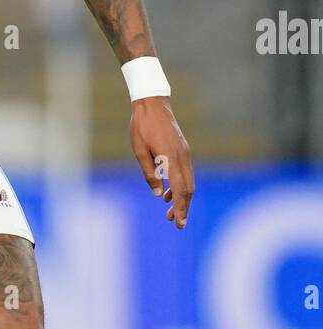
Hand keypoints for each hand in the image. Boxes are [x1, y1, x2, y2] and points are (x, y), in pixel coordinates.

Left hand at [129, 97, 193, 229]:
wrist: (152, 104)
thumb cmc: (142, 127)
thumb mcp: (140, 152)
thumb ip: (150, 174)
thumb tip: (159, 194)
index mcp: (172, 159)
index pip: (181, 190)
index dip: (182, 209)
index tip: (180, 223)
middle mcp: (182, 157)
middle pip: (189, 189)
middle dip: (184, 208)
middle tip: (175, 223)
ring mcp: (185, 153)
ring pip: (188, 181)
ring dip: (182, 198)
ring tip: (169, 212)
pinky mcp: (183, 149)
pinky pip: (185, 172)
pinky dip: (180, 185)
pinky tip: (169, 193)